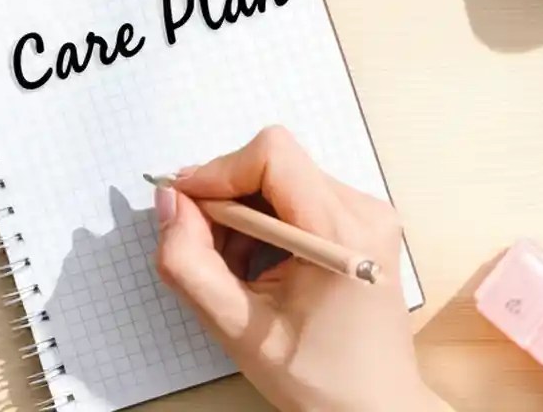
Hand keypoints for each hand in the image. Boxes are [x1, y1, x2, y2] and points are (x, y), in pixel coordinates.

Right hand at [153, 126, 440, 411]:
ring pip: (281, 180)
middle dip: (225, 199)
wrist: (374, 409)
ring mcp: (366, 215)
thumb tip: (168, 202)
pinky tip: (256, 267)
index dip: (218, 172)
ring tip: (231, 269)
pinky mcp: (359, 225)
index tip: (183, 206)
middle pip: (274, 165)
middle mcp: (364, 211)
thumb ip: (189, 262)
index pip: (272, 155)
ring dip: (242, 214)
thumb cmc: (318, 379)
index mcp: (342, 233)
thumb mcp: (237, 328)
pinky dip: (263, 223)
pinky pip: (297, 198)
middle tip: (201, 248)